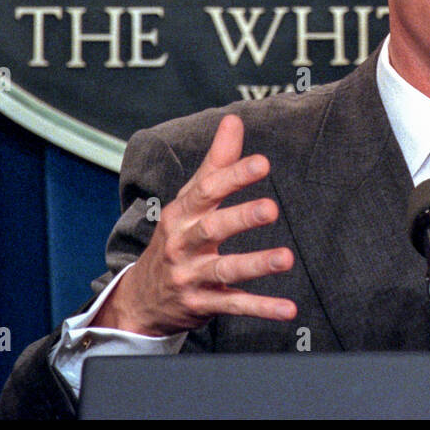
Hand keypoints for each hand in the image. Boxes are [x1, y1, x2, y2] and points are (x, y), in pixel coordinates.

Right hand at [92, 114, 297, 335]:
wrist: (141, 297)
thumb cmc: (175, 238)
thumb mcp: (190, 199)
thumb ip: (216, 162)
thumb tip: (234, 121)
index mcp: (182, 214)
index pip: (207, 190)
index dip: (234, 175)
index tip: (262, 163)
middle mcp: (184, 244)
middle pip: (212, 228)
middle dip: (241, 218)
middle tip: (270, 208)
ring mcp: (192, 276)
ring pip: (225, 270)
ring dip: (256, 264)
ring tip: (286, 258)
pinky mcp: (203, 304)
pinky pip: (235, 305)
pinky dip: (262, 309)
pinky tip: (288, 308)